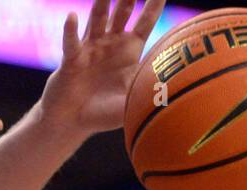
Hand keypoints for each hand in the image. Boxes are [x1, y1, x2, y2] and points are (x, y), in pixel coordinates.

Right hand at [40, 0, 165, 134]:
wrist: (72, 121)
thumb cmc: (104, 112)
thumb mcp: (133, 104)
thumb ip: (151, 96)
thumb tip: (176, 93)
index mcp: (129, 50)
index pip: (145, 22)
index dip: (153, 6)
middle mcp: (110, 43)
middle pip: (122, 11)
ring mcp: (90, 47)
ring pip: (97, 18)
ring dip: (102, 3)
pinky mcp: (72, 59)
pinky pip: (72, 42)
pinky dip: (71, 30)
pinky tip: (71, 16)